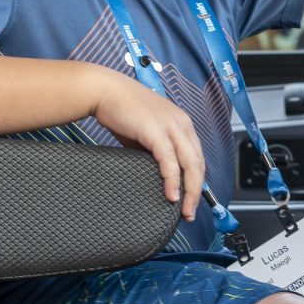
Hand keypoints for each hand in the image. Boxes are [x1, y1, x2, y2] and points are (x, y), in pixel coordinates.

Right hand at [89, 70, 205, 221]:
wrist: (104, 91)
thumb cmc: (122, 110)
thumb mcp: (146, 132)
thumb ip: (156, 151)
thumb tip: (159, 174)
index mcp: (182, 122)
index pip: (197, 156)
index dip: (197, 180)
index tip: (191, 199)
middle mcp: (181, 123)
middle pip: (198, 163)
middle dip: (196, 191)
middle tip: (190, 212)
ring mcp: (170, 126)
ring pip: (189, 164)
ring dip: (188, 190)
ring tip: (184, 209)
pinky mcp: (156, 131)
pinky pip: (170, 161)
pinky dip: (172, 180)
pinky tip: (171, 194)